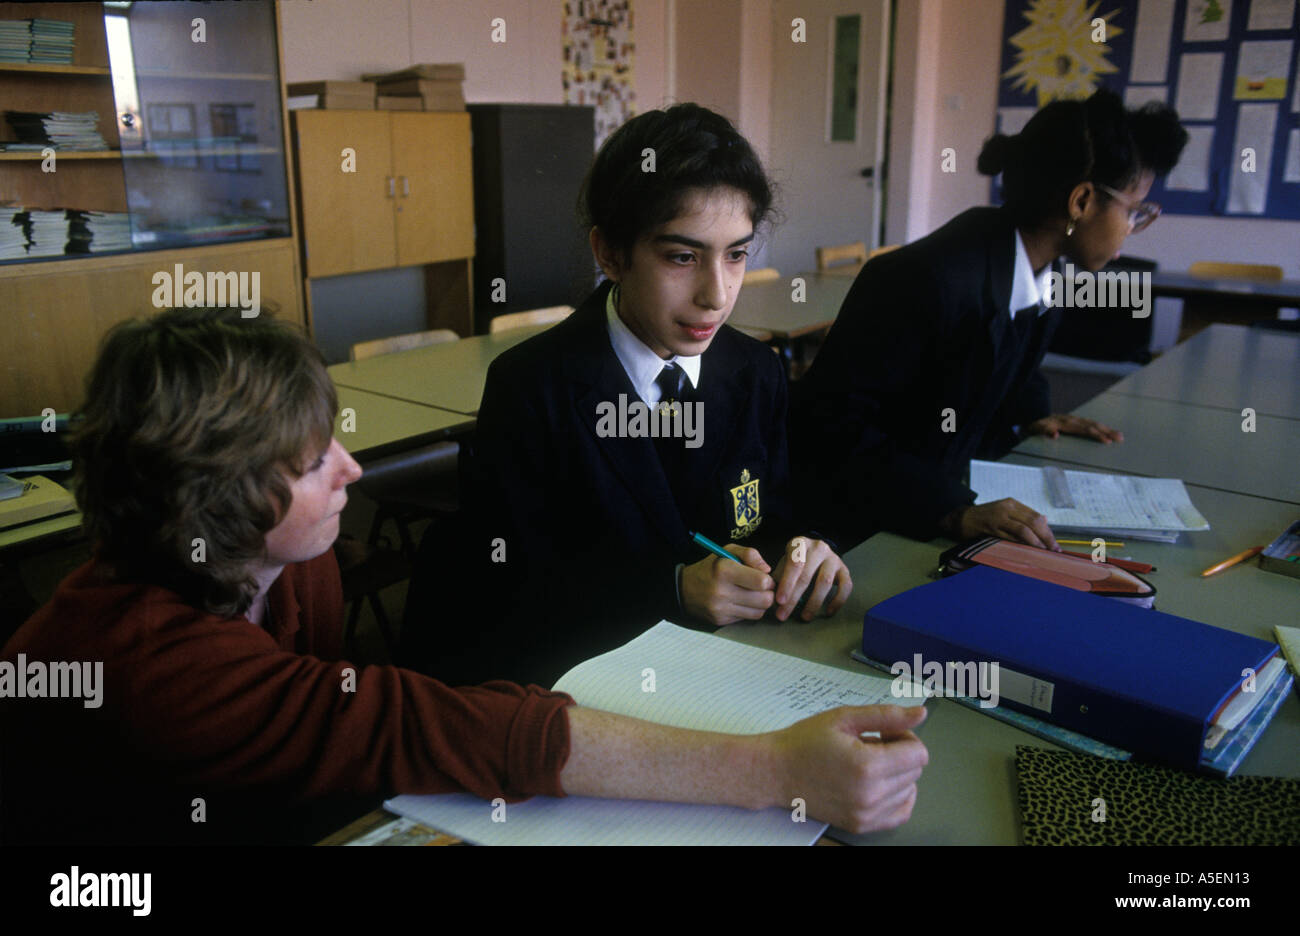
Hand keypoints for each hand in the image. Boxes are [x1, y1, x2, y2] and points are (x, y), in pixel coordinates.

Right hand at [680, 544, 773, 625]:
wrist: (684, 588)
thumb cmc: (712, 567)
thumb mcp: (728, 551)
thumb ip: (750, 554)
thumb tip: (767, 570)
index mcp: (724, 570)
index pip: (761, 582)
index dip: (768, 580)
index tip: (764, 577)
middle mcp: (721, 591)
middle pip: (765, 600)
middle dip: (768, 593)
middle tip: (762, 588)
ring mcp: (720, 608)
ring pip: (759, 612)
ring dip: (760, 604)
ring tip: (753, 595)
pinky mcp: (720, 620)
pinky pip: (747, 618)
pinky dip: (749, 611)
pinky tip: (741, 602)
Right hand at [766, 705, 927, 833]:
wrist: (776, 772)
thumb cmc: (805, 742)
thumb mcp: (844, 718)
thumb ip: (886, 715)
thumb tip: (919, 714)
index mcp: (867, 766)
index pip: (918, 753)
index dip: (905, 736)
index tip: (884, 732)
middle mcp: (870, 795)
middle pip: (915, 771)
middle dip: (900, 753)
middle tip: (871, 744)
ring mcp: (866, 814)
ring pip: (909, 790)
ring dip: (897, 774)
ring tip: (867, 763)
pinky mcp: (861, 824)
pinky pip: (900, 813)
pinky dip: (897, 797)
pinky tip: (879, 783)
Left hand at [771, 537, 852, 621]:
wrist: (817, 552)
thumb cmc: (796, 561)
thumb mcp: (784, 562)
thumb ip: (776, 576)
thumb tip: (770, 596)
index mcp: (800, 544)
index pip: (793, 564)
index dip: (786, 584)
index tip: (779, 601)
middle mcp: (819, 548)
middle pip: (807, 575)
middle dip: (794, 598)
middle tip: (783, 615)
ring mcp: (834, 558)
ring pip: (825, 582)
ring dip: (814, 603)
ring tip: (804, 617)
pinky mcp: (845, 570)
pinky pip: (846, 586)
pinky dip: (837, 601)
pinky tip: (828, 612)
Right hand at [945, 498, 1059, 549]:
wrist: (961, 518)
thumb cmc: (984, 518)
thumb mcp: (1004, 513)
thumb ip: (1022, 517)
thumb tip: (1045, 521)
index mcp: (1012, 503)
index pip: (1036, 517)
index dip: (1047, 531)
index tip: (1054, 544)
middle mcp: (1007, 508)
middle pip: (1033, 522)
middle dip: (1046, 537)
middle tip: (1054, 550)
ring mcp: (998, 517)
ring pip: (1023, 529)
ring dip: (1036, 542)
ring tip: (1044, 552)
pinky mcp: (990, 527)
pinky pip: (1010, 537)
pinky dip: (1021, 544)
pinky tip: (1028, 551)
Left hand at [1026, 413, 1122, 443]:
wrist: (1033, 416)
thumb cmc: (1036, 425)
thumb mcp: (1037, 428)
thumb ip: (1045, 431)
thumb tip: (1055, 434)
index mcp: (1066, 423)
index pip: (1085, 430)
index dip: (1096, 435)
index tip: (1107, 441)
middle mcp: (1073, 420)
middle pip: (1093, 425)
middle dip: (1108, 432)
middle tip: (1120, 438)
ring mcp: (1075, 419)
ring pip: (1094, 424)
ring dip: (1107, 429)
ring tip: (1119, 436)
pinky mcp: (1075, 421)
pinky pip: (1090, 424)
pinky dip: (1101, 427)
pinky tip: (1108, 431)